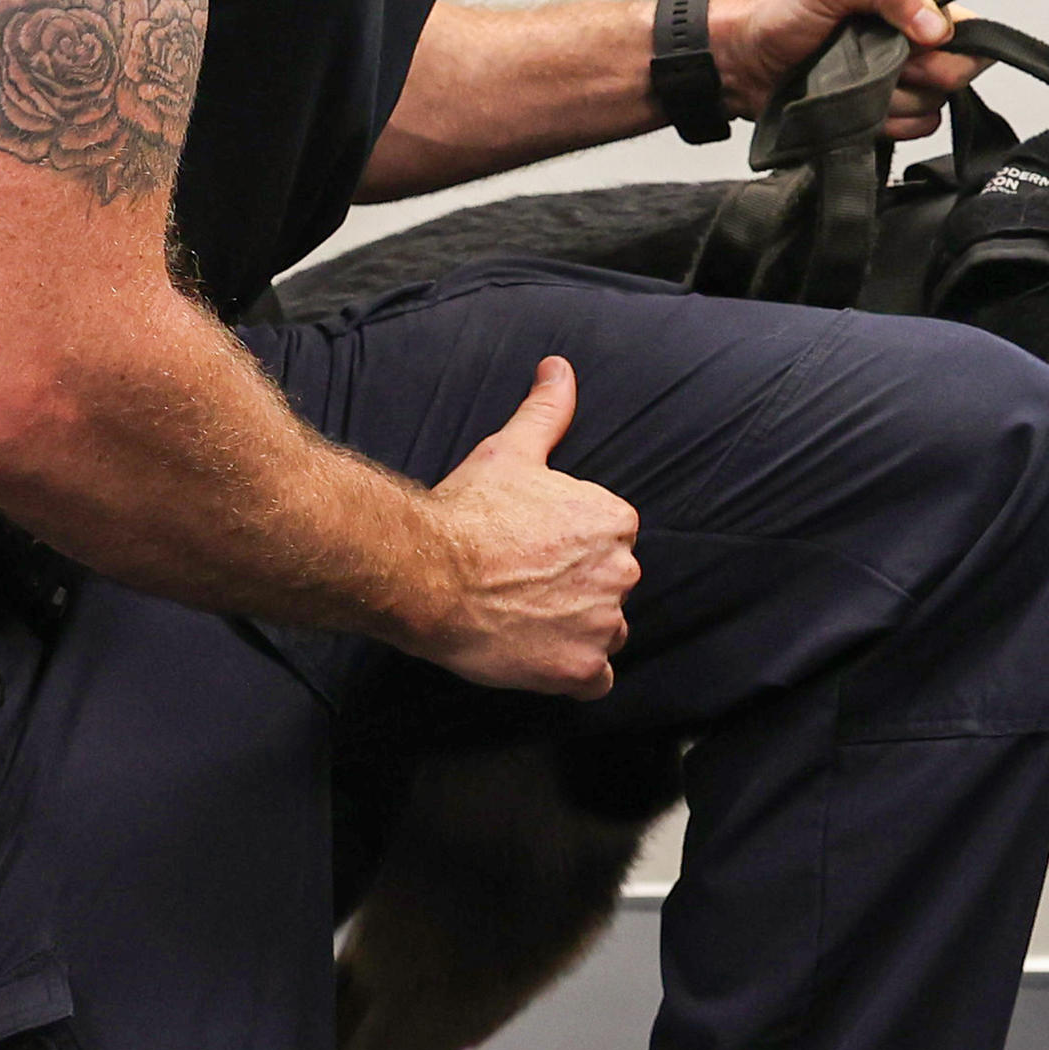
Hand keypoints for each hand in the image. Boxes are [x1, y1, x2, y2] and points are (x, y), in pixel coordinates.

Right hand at [414, 356, 642, 695]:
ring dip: (576, 631)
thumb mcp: (511, 451)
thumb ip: (546, 412)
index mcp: (614, 522)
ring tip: (527, 621)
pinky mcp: (579, 670)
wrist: (427, 573)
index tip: (536, 552)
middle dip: (577, 589)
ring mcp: (603, 624)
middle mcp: (621, 572)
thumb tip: (558, 369)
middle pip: (609, 587)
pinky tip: (542, 658)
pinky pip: (596, 681)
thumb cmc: (467, 512)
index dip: (571, 550)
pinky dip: (574, 675)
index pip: (610, 541)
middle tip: (525, 587)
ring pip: (605, 632)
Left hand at [719, 0, 980, 139]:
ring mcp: (903, 74)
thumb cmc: (779, 14)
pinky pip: (917, 127)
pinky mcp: (889, 110)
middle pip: (960, 68)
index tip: (906, 42)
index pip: (967, 22)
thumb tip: (938, 27)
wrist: (742, 62)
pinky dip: (887, 122)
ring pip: (937, 102)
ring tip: (853, 81)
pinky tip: (856, 105)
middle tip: (876, 61)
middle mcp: (914, 31)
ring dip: (894, 98)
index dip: (943, 40)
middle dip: (918, 72)